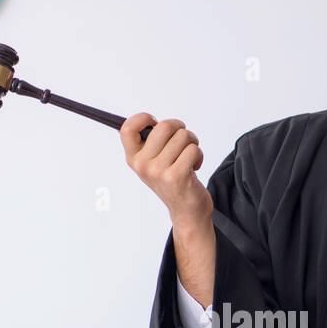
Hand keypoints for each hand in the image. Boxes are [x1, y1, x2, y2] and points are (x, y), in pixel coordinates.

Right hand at [120, 112, 212, 228]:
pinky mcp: (176, 176)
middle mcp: (142, 165)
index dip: (142, 118)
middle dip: (180, 128)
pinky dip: (199, 155)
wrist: (187, 209)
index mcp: (134, 158)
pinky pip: (193, 149)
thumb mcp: (154, 162)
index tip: (154, 122)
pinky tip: (194, 167)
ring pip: (183, 136)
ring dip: (192, 143)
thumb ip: (151, 143)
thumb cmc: (173, 180)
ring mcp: (158, 171)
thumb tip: (152, 121)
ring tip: (188, 158)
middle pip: (164, 126)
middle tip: (183, 140)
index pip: (127, 129)